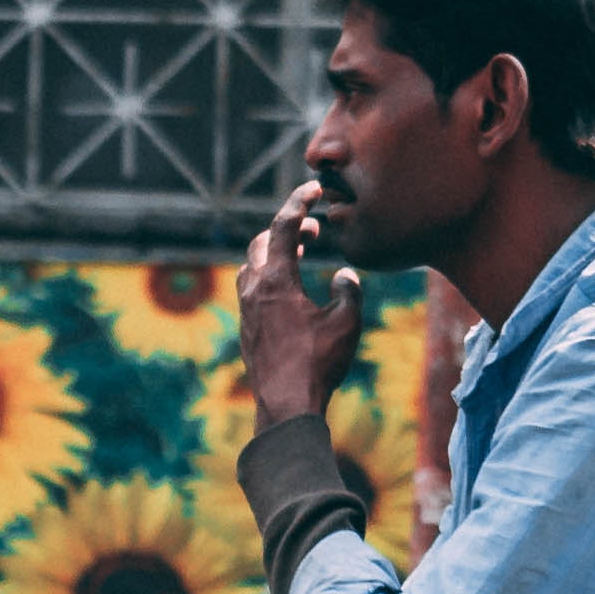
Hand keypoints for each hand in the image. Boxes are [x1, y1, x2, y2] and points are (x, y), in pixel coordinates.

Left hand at [235, 182, 367, 427]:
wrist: (285, 405)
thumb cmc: (318, 364)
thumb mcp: (346, 323)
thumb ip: (348, 291)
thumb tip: (343, 276)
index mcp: (276, 281)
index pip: (284, 226)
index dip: (299, 201)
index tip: (314, 188)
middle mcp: (254, 290)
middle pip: (263, 241)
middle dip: (288, 227)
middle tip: (315, 228)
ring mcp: (246, 310)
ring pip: (252, 264)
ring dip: (274, 251)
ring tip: (302, 251)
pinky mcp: (246, 328)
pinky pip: (251, 288)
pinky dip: (268, 275)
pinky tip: (288, 288)